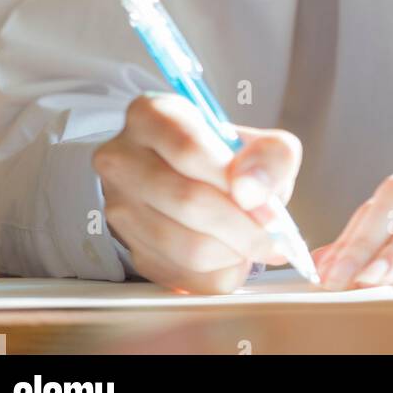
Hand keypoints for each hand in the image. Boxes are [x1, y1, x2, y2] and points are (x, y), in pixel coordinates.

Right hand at [93, 94, 302, 292]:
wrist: (190, 177)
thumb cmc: (223, 156)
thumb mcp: (256, 140)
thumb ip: (271, 156)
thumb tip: (253, 193)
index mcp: (150, 116)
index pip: (189, 150)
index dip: (236, 182)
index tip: (270, 206)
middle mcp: (122, 159)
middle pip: (186, 200)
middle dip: (242, 226)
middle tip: (274, 237)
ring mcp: (118, 206)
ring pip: (183, 245)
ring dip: (232, 254)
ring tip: (255, 244)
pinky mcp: (129, 247)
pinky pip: (181, 276)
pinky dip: (218, 274)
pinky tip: (233, 258)